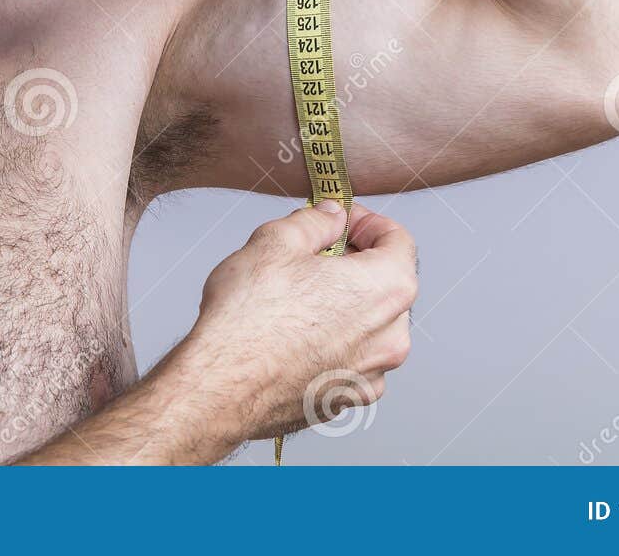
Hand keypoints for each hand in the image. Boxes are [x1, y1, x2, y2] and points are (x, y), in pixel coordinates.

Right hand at [180, 200, 416, 441]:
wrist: (220, 387)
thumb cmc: (248, 319)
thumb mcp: (276, 241)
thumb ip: (315, 221)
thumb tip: (330, 217)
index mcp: (386, 289)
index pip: (398, 241)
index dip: (367, 222)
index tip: (340, 222)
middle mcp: (391, 337)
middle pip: (387, 285)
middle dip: (354, 265)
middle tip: (314, 255)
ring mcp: (370, 375)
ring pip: (369, 327)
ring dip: (344, 306)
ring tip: (298, 296)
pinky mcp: (344, 400)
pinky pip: (349, 362)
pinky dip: (332, 344)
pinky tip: (294, 335)